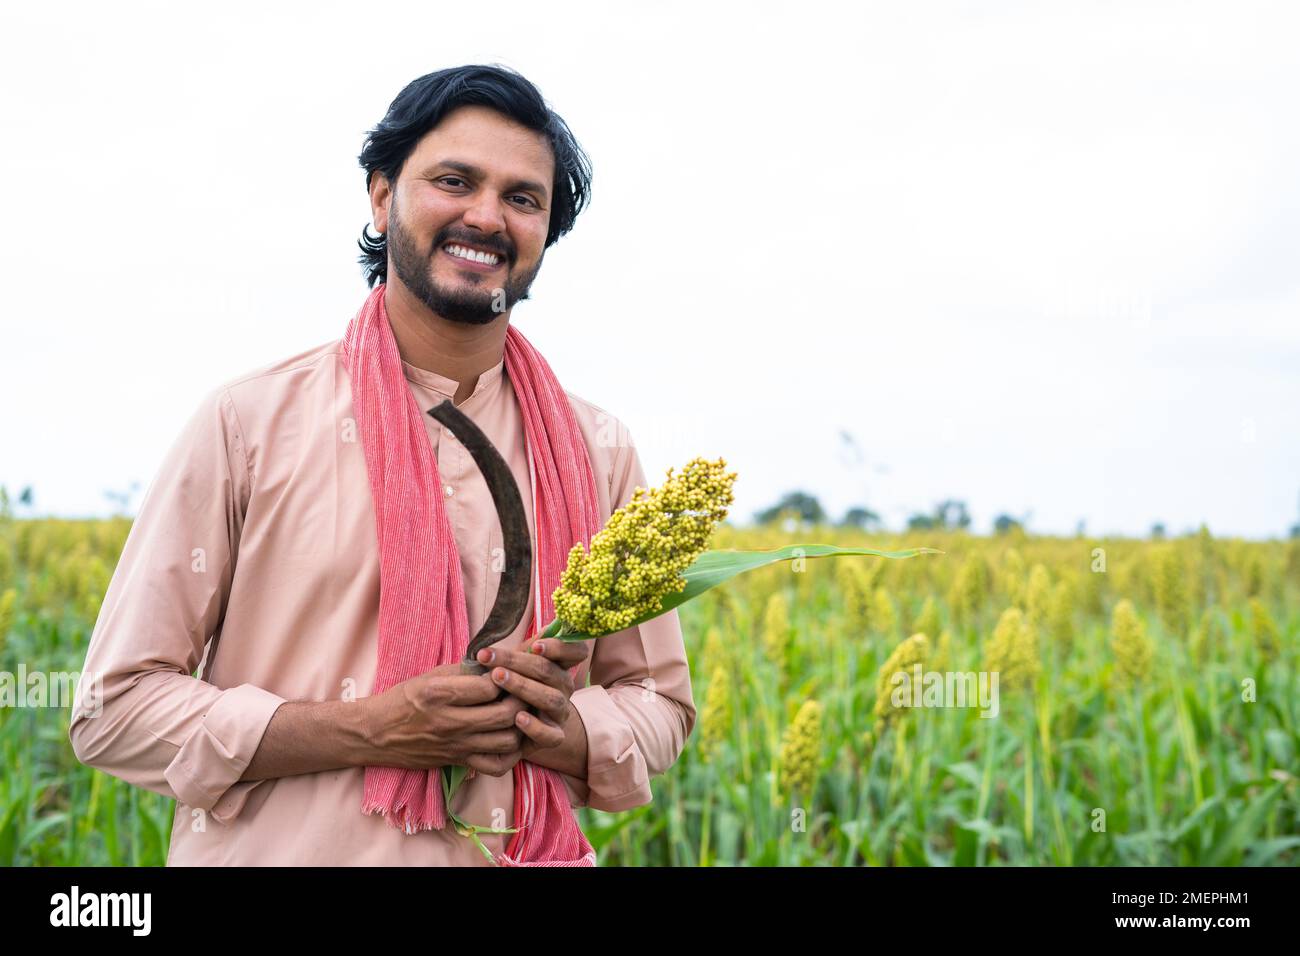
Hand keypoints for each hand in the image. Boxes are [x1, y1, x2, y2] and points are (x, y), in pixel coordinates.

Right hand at [363, 661, 530, 776]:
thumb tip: (499, 660)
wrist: (376, 734)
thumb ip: (465, 669)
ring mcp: (457, 746)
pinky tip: (511, 737)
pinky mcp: (459, 762)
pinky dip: (512, 754)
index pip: (491, 686)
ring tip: (520, 711)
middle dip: (521, 699)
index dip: (506, 675)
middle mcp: (450, 722)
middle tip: (523, 689)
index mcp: (440, 694)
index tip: (508, 669)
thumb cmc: (404, 699)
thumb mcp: (430, 676)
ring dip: (521, 725)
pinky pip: (497, 766)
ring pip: (508, 741)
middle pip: (505, 714)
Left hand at [474, 637, 590, 777]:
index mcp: (561, 666)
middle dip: (518, 661)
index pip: (576, 651)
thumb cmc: (515, 687)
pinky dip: (534, 726)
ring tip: (498, 678)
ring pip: (550, 698)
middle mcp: (565, 687)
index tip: (535, 646)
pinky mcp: (554, 736)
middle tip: (489, 658)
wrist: (521, 727)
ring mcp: (561, 712)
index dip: (559, 647)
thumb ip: (526, 648)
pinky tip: (517, 717)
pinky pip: (550, 734)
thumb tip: (539, 625)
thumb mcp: (520, 665)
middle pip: (551, 671)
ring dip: (523, 686)